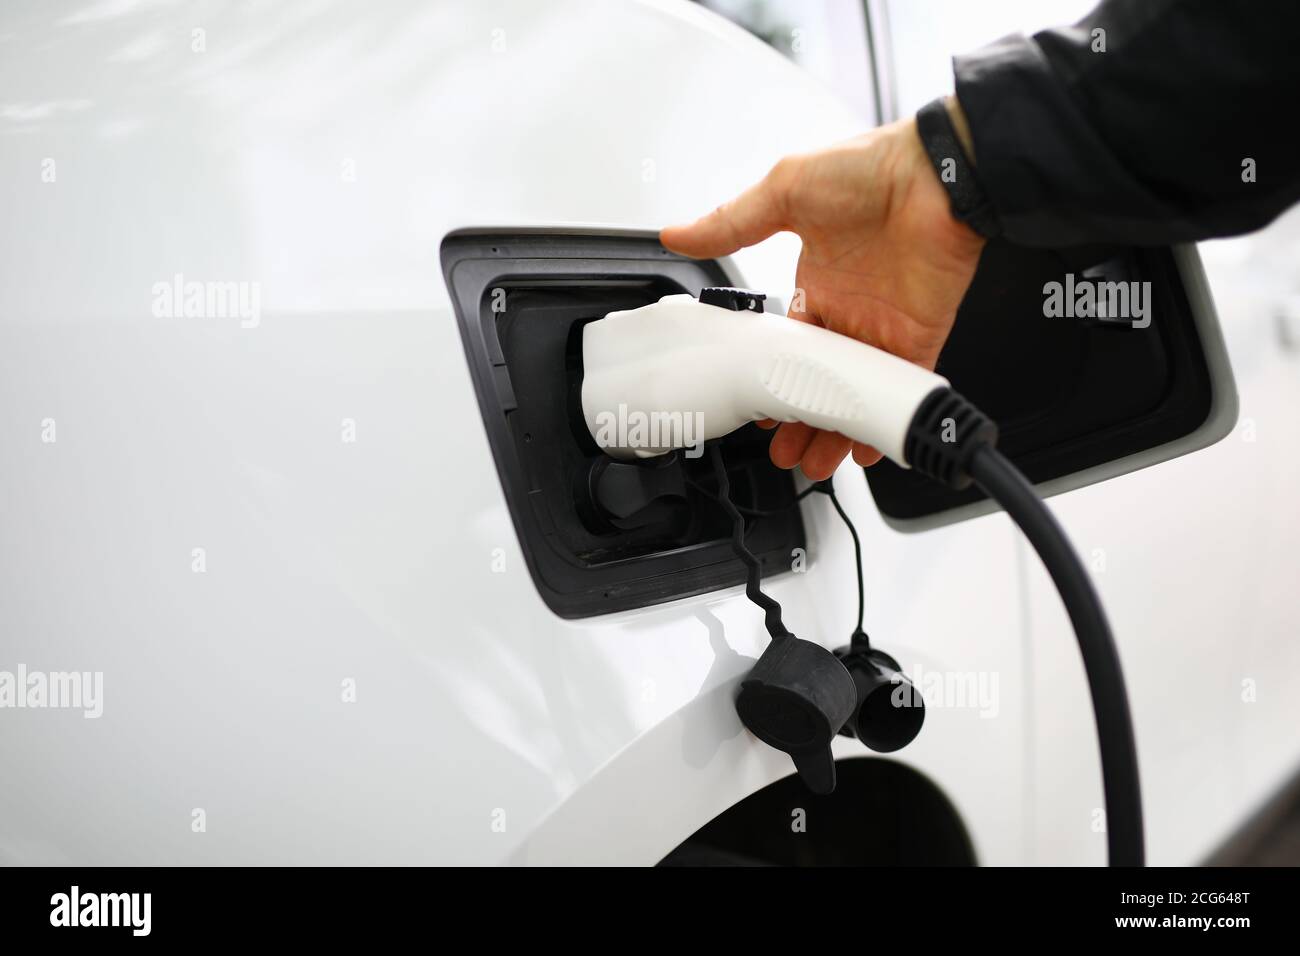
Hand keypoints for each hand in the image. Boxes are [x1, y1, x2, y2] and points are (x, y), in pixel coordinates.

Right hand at [661, 112, 985, 479]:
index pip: (789, 348)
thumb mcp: (784, 191)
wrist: (937, 174)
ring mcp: (883, 327)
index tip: (761, 409)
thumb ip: (730, 223)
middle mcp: (849, 311)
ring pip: (855, 396)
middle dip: (802, 420)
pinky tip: (866, 447)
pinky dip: (884, 421)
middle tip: (785, 450)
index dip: (775, 381)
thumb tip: (677, 233)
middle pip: (820, 382)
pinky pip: (899, 390)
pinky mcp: (918, 337)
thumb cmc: (870, 169)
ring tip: (817, 462)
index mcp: (817, 282)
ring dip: (837, 431)